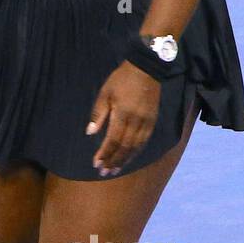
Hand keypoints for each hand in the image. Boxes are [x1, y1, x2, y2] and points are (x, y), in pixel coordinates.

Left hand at [85, 61, 159, 175]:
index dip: (105, 154)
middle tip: (104, 172)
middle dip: (114, 161)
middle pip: (125, 147)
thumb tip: (90, 133)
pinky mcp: (153, 122)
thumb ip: (98, 114)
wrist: (146, 70)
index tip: (96, 164)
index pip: (113, 140)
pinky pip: (144, 142)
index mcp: (123, 115)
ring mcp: (146, 123)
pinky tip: (130, 158)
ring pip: (136, 147)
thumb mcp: (105, 93)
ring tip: (115, 170)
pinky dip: (136, 152)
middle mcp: (136, 122)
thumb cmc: (121, 80)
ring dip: (125, 160)